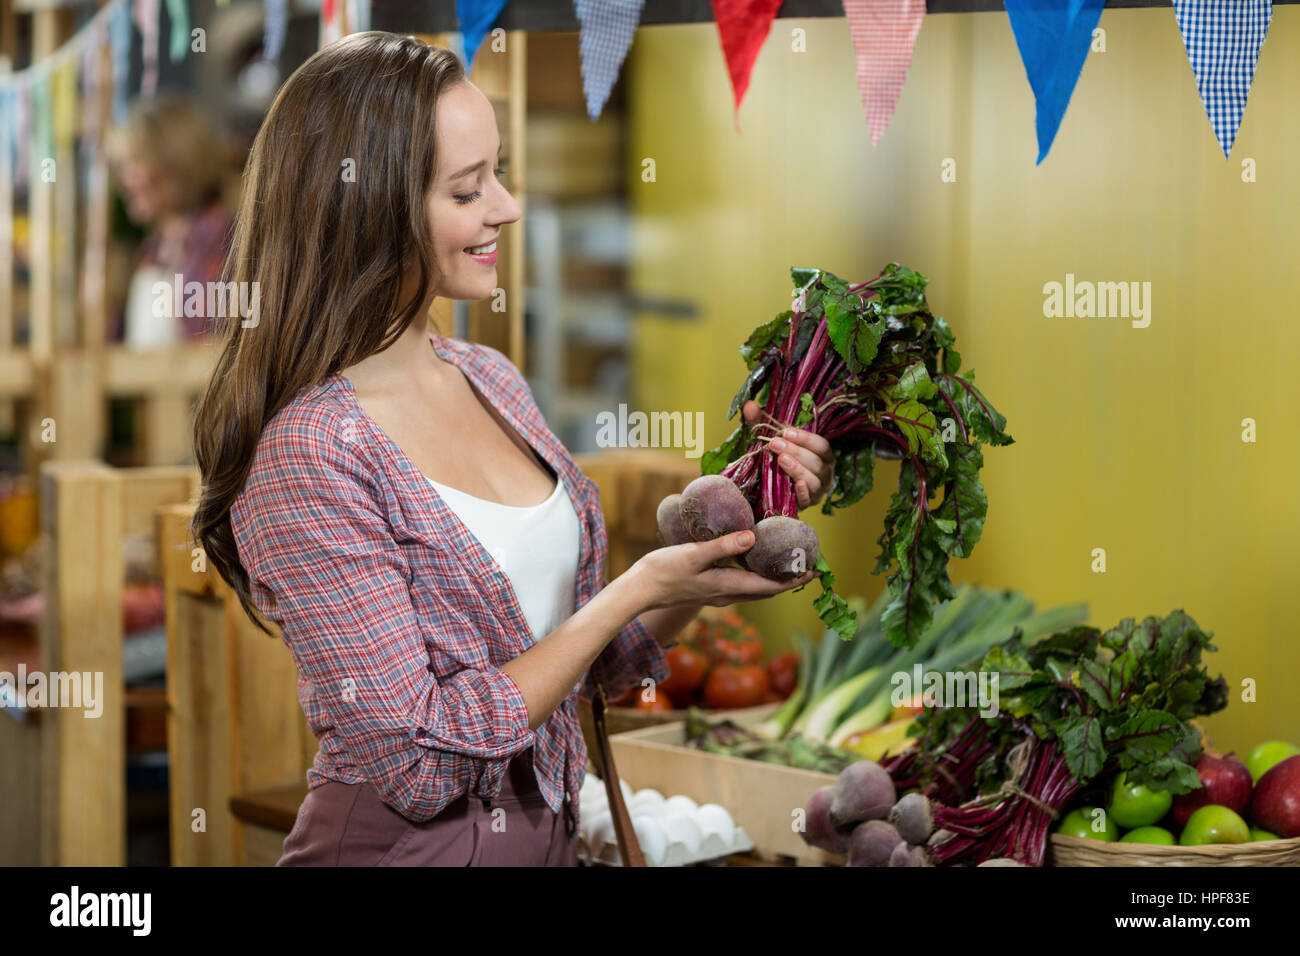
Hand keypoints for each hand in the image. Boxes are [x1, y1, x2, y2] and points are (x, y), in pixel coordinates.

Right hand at [625, 531, 817, 612]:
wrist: (640, 590)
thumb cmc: (664, 572)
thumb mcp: (694, 554)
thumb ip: (723, 546)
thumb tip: (754, 537)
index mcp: (728, 587)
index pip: (771, 587)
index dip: (794, 580)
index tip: (814, 570)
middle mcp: (727, 593)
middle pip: (767, 589)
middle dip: (789, 579)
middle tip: (807, 562)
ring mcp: (718, 592)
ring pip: (755, 586)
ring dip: (773, 576)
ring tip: (786, 558)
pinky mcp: (709, 586)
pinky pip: (741, 581)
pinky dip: (755, 571)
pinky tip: (752, 555)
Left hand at [742, 401, 834, 511]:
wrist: (770, 489)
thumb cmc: (778, 459)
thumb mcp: (771, 439)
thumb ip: (761, 423)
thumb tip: (749, 405)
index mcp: (822, 455)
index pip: (822, 445)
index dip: (806, 438)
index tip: (786, 431)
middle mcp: (825, 473)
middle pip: (816, 462)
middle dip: (796, 451)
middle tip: (775, 444)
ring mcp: (818, 490)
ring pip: (814, 480)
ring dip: (798, 469)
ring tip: (781, 460)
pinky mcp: (808, 504)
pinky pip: (809, 500)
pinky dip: (804, 493)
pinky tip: (796, 485)